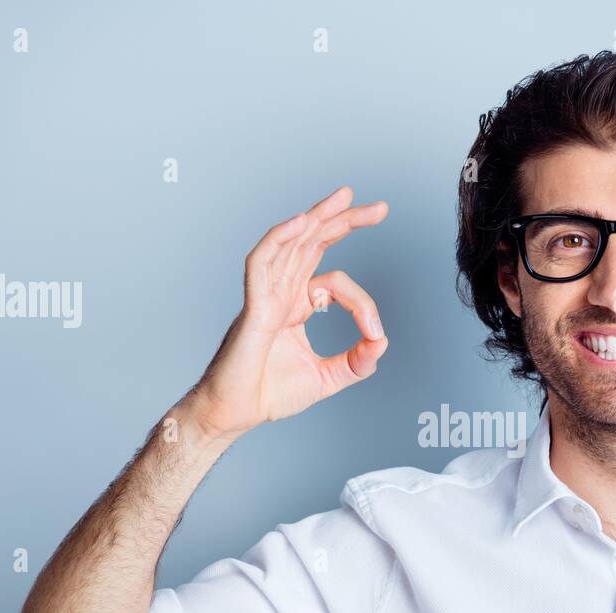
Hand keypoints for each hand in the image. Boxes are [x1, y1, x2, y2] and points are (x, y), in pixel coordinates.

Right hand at [187, 185, 388, 436]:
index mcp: (296, 306)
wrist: (234, 413)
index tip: (375, 332)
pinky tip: (301, 222)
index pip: (336, 283)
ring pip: (291, 243)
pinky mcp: (253, 307)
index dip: (362, 303)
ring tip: (346, 197)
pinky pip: (261, 263)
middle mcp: (281, 293)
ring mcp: (265, 296)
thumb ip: (357, 362)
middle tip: (380, 208)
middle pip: (313, 243)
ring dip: (318, 217)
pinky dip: (279, 239)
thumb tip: (381, 341)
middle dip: (345, 221)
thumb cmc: (268, 393)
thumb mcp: (327, 378)